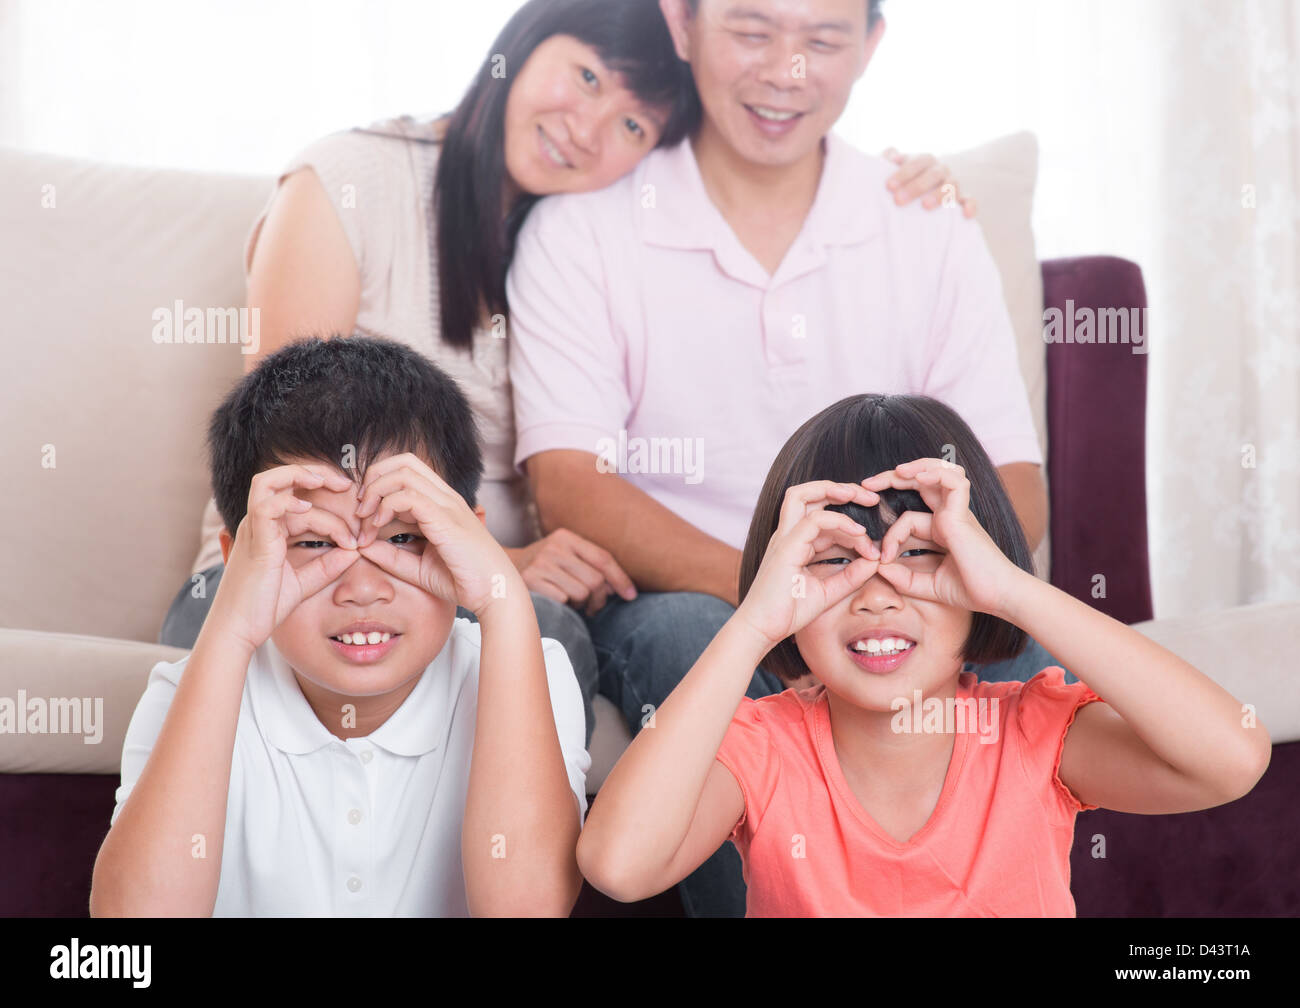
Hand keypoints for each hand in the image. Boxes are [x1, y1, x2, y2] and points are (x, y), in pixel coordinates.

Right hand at [212, 464, 360, 652]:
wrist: (238, 630)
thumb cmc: (263, 607)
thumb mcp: (303, 583)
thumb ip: (327, 567)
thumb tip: (354, 551)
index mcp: (269, 530)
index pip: (298, 498)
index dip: (330, 506)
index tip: (357, 527)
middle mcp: (259, 524)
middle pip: (281, 478)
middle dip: (316, 473)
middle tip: (346, 484)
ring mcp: (254, 530)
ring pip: (271, 482)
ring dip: (300, 476)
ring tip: (328, 483)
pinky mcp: (254, 542)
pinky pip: (266, 506)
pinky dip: (288, 500)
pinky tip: (308, 509)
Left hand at [353, 453, 517, 615]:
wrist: (494, 592)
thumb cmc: (463, 580)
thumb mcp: (418, 568)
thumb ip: (391, 556)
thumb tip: (362, 546)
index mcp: (441, 503)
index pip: (406, 470)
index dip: (379, 483)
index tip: (364, 513)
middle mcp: (445, 497)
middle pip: (403, 461)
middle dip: (374, 478)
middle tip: (361, 509)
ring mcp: (447, 505)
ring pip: (402, 473)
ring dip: (376, 492)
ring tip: (366, 520)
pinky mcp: (445, 518)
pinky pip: (408, 496)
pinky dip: (385, 507)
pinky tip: (378, 527)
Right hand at [513, 528, 636, 617]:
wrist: (499, 571)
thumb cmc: (541, 568)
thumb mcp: (564, 557)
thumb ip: (590, 567)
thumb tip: (619, 589)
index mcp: (566, 537)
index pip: (603, 558)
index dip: (621, 578)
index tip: (631, 595)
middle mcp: (554, 547)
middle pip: (595, 580)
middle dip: (598, 598)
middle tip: (592, 605)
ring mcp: (541, 563)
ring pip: (581, 593)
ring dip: (580, 604)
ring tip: (570, 601)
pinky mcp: (530, 581)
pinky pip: (563, 601)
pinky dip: (564, 607)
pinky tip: (555, 602)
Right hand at [734, 481, 880, 647]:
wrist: (762, 630)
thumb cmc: (788, 613)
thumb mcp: (828, 592)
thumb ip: (851, 576)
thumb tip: (876, 561)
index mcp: (794, 543)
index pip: (821, 515)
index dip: (850, 522)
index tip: (874, 543)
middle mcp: (786, 535)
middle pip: (807, 493)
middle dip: (840, 488)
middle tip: (871, 496)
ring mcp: (784, 538)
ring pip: (803, 495)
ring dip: (836, 491)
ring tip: (865, 498)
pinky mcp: (786, 547)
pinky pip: (814, 521)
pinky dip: (840, 522)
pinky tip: (859, 533)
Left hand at [861, 458, 1024, 615]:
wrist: (1000, 597)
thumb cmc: (973, 591)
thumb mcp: (930, 586)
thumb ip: (904, 579)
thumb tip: (879, 568)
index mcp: (943, 530)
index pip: (908, 518)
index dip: (890, 536)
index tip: (880, 559)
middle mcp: (950, 517)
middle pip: (922, 483)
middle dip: (893, 478)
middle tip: (866, 484)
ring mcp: (958, 513)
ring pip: (941, 472)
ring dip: (917, 467)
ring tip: (896, 471)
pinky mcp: (964, 515)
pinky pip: (953, 482)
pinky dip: (936, 475)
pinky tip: (918, 478)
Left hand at [883, 148, 976, 217]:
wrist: (915, 196)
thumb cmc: (901, 184)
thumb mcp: (891, 171)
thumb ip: (888, 161)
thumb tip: (890, 155)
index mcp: (925, 161)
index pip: (917, 163)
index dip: (904, 173)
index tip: (889, 186)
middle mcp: (941, 170)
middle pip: (933, 174)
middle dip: (916, 187)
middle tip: (899, 200)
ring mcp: (952, 184)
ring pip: (951, 185)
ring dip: (939, 195)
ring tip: (925, 206)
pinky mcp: (962, 199)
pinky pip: (970, 200)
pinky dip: (970, 206)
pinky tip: (965, 215)